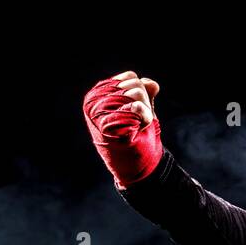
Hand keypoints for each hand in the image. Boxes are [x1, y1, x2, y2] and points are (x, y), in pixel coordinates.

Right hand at [82, 70, 164, 187]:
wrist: (139, 167)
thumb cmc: (138, 139)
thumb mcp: (141, 111)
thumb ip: (144, 95)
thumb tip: (151, 83)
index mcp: (97, 96)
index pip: (130, 78)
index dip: (142, 94)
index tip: (136, 114)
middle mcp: (94, 102)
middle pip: (134, 84)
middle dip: (144, 102)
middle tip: (137, 123)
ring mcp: (99, 113)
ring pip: (136, 93)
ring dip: (145, 111)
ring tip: (136, 127)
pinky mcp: (107, 124)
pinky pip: (136, 107)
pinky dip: (144, 118)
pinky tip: (137, 130)